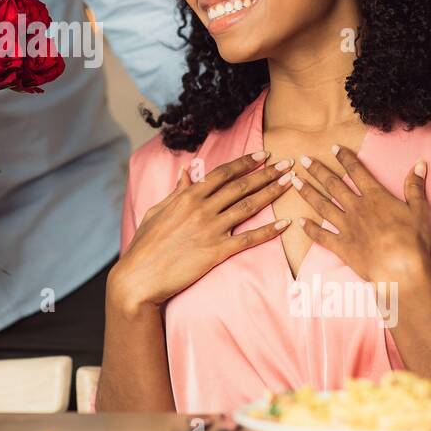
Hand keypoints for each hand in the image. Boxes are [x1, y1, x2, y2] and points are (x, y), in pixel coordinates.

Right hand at [109, 152, 293, 314]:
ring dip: (272, 193)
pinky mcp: (216, 252)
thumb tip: (187, 173)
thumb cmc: (145, 244)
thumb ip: (176, 192)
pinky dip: (268, 231)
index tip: (263, 155)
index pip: (223, 173)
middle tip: (287, 164)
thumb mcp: (157, 211)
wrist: (140, 276)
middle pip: (241, 186)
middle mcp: (202, 208)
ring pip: (248, 206)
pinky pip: (248, 239)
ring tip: (290, 183)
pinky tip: (284, 223)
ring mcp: (210, 230)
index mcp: (188, 196)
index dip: (245, 163)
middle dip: (266, 173)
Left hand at [292, 146, 430, 284]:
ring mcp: (346, 227)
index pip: (357, 172)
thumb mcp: (420, 209)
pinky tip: (300, 222)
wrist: (398, 268)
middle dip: (317, 170)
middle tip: (303, 159)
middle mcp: (356, 208)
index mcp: (375, 197)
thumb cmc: (412, 240)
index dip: (345, 158)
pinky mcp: (341, 246)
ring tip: (294, 181)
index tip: (334, 148)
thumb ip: (415, 186)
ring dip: (307, 192)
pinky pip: (321, 236)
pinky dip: (310, 229)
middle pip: (333, 185)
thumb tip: (420, 164)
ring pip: (322, 205)